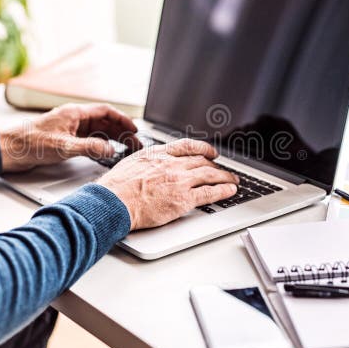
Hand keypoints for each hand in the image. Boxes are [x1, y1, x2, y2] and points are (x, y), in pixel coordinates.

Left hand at [0, 103, 141, 171]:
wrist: (8, 150)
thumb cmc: (29, 143)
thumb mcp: (64, 147)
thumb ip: (89, 148)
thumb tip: (110, 150)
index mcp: (74, 113)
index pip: (105, 111)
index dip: (122, 119)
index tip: (134, 128)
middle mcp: (73, 118)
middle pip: (103, 121)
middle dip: (120, 130)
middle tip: (133, 142)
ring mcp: (68, 129)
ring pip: (96, 131)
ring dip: (111, 138)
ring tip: (123, 148)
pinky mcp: (63, 140)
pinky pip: (87, 140)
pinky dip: (99, 145)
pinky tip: (104, 153)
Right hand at [96, 138, 238, 230]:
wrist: (115, 201)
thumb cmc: (117, 186)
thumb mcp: (131, 162)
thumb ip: (146, 162)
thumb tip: (148, 165)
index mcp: (159, 154)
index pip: (188, 146)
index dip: (203, 148)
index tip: (211, 152)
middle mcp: (172, 164)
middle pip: (202, 162)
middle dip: (216, 167)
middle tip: (224, 171)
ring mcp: (180, 181)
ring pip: (210, 175)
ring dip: (225, 177)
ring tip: (233, 181)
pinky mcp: (184, 199)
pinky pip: (210, 192)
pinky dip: (223, 190)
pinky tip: (230, 190)